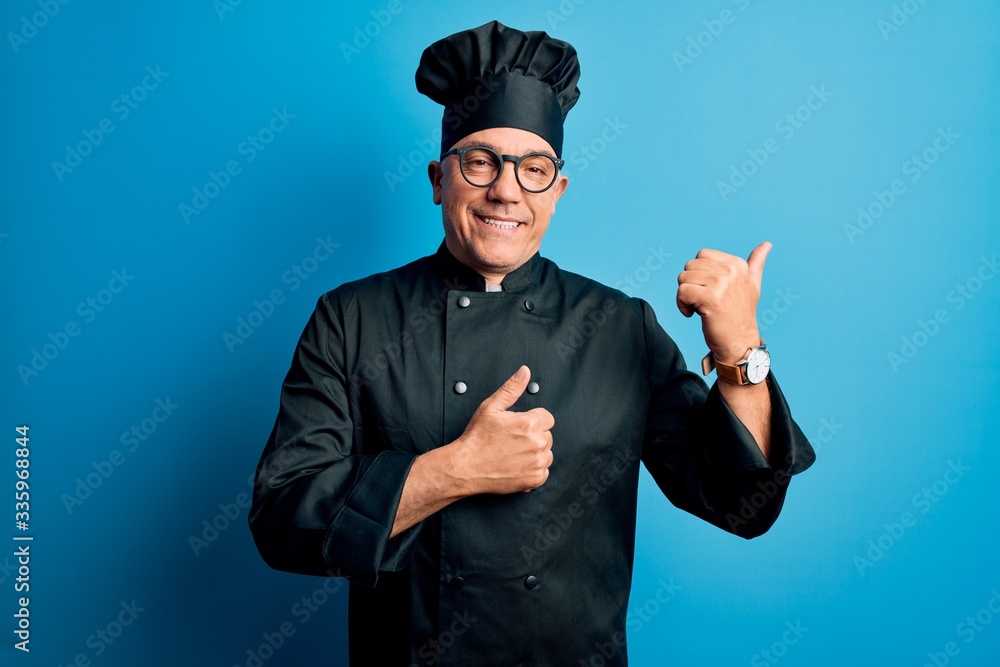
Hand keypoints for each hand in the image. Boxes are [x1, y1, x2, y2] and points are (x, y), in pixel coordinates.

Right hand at [451, 365, 554, 494]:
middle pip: (547, 435)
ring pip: (547, 453)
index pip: (547, 417)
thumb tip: (525, 372)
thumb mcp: (491, 407)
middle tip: (512, 440)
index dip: (532, 419)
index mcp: (530, 423)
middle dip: (534, 435)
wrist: (466, 467)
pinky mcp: (534, 479)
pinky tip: (517, 465)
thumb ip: (511, 388)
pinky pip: (544, 471)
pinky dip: (533, 469)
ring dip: (535, 453)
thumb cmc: (477, 438)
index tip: (519, 426)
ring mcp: (537, 463)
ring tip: (514, 452)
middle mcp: (537, 443)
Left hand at [676, 242, 770, 363]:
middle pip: (690, 266)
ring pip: (683, 278)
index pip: (702, 255)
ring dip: (685, 296)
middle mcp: (731, 271)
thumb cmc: (741, 315)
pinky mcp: (710, 298)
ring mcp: (721, 283)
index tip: (707, 289)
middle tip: (701, 300)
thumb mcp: (752, 285)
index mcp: (738, 264)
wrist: (740, 342)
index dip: (698, 273)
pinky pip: (682, 291)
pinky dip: (681, 304)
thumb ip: (756, 264)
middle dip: (690, 284)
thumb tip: (767, 244)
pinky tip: (692, 314)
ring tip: (698, 307)